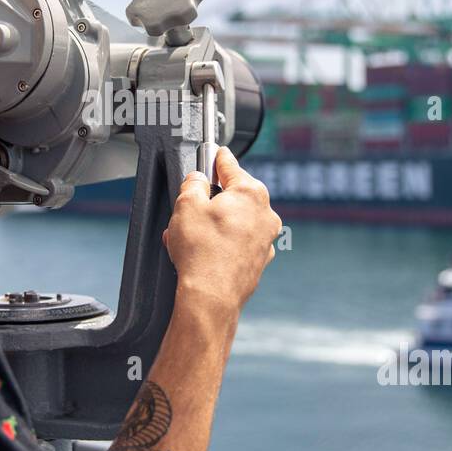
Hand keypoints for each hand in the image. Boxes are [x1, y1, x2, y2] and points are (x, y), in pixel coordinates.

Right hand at [162, 147, 282, 313]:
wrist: (211, 297)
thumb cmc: (202, 253)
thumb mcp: (186, 204)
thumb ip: (193, 183)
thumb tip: (198, 180)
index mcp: (251, 193)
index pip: (230, 165)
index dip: (216, 157)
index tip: (215, 152)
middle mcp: (265, 214)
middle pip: (234, 195)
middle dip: (211, 199)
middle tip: (190, 208)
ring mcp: (265, 239)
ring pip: (235, 220)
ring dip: (214, 223)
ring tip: (190, 236)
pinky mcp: (258, 260)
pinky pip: (238, 242)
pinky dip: (222, 242)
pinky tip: (202, 252)